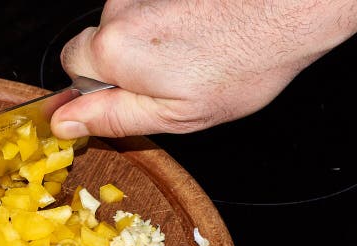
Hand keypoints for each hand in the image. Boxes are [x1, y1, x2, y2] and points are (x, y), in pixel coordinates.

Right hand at [51, 0, 356, 137]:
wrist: (291, 7)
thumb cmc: (242, 63)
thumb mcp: (173, 115)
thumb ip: (111, 118)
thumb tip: (65, 124)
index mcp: (113, 49)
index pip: (70, 64)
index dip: (95, 84)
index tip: (126, 94)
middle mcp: (120, 8)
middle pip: (100, 39)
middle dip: (126, 60)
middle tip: (172, 77)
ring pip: (131, 20)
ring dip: (155, 38)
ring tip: (199, 50)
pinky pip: (154, 4)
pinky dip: (173, 17)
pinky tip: (204, 28)